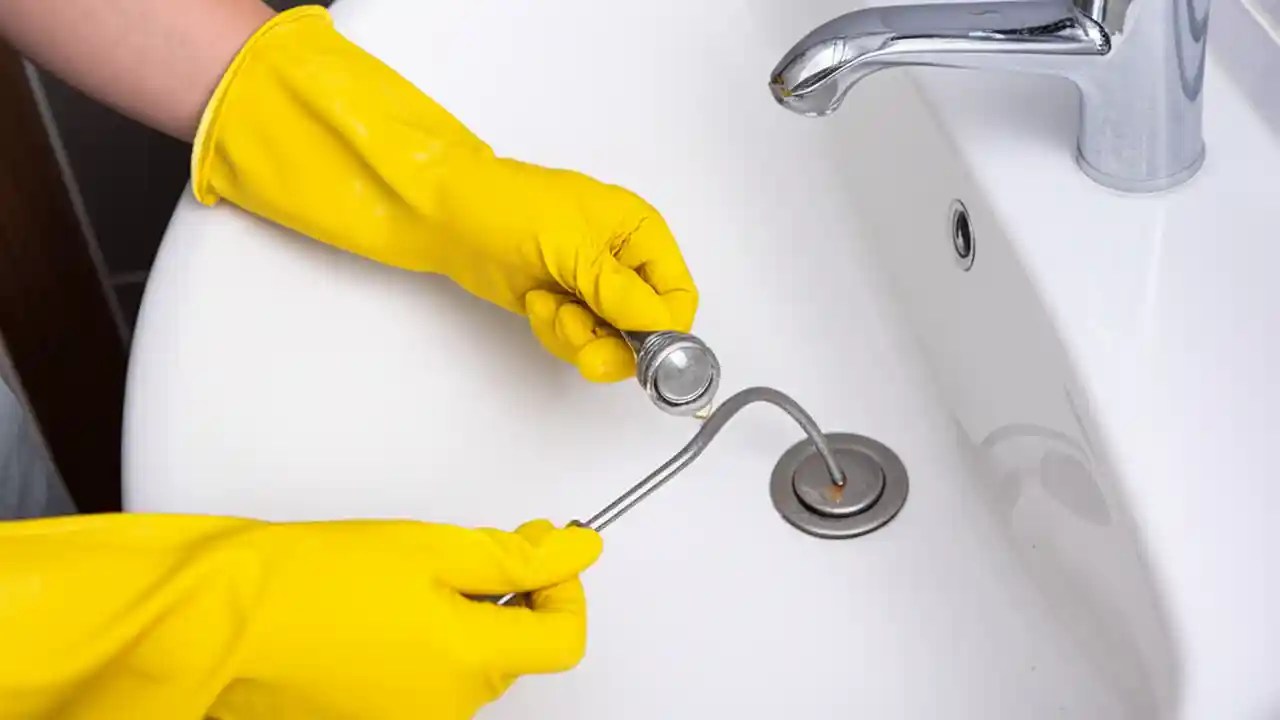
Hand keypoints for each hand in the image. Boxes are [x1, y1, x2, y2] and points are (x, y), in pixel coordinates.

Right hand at [0, 514, 600, 719]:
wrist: (224, 622)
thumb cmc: (307, 584)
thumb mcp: (430, 549)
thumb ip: (515, 559)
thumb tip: (576, 551)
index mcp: (469, 664)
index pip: (564, 640)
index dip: (563, 590)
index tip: (543, 556)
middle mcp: (449, 710)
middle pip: (516, 652)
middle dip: (507, 598)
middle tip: (469, 553)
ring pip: (470, 666)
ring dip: (463, 621)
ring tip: (407, 583)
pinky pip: (429, 684)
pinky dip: (425, 646)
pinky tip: (383, 615)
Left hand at [193, 7, 697, 382]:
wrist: (443, 216)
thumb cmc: (505, 207)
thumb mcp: (570, 245)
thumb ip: (617, 289)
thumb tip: (658, 324)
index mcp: (638, 233)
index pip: (676, 295)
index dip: (663, 329)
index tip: (635, 348)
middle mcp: (622, 261)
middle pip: (647, 326)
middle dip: (613, 341)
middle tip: (581, 344)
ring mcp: (592, 285)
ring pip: (612, 341)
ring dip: (579, 338)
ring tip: (547, 310)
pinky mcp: (563, 305)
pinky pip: (579, 341)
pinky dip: (558, 335)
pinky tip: (535, 306)